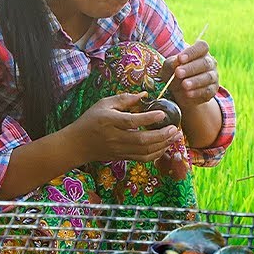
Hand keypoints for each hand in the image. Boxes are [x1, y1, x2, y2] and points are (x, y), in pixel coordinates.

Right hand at [64, 92, 180, 163]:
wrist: (78, 143)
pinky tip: (165, 146)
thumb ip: (125, 99)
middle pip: (141, 140)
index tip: (163, 113)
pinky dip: (156, 154)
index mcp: (109, 121)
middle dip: (162, 135)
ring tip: (175, 136)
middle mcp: (115, 137)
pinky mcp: (122, 157)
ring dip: (163, 145)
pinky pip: (142, 159)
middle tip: (175, 128)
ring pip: (144, 151)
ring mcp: (119, 150)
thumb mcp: (104, 104)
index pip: (131, 121)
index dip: (149, 118)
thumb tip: (145, 94)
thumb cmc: (91, 120)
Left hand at [166, 40, 219, 107]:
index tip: (180, 58)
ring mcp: (213, 76)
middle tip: (178, 73)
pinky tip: (188, 93)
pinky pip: (208, 90)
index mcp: (200, 52)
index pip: (202, 47)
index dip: (192, 52)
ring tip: (184, 85)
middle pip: (205, 63)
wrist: (181, 92)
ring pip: (208, 77)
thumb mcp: (170, 67)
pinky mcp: (213, 90)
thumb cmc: (176, 74)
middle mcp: (210, 62)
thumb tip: (175, 62)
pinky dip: (197, 92)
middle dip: (191, 68)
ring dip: (195, 81)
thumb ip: (171, 64)